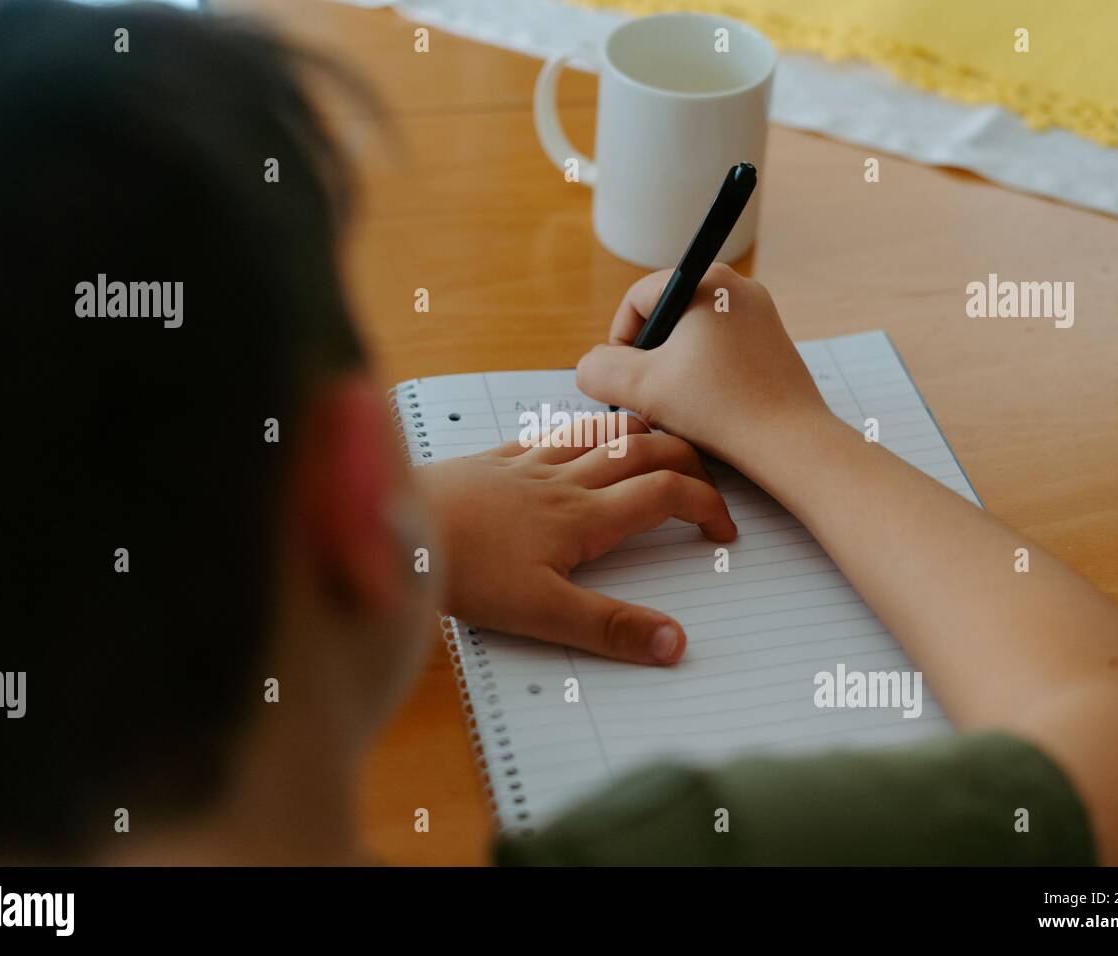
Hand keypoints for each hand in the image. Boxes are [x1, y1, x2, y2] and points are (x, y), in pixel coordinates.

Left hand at [416, 422, 736, 664]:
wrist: (394, 524)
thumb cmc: (463, 568)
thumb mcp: (541, 612)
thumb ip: (610, 627)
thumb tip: (675, 643)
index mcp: (584, 517)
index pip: (665, 496)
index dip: (705, 506)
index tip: (723, 530)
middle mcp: (563, 481)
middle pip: (643, 451)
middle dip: (685, 460)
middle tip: (706, 482)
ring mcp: (528, 465)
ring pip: (599, 433)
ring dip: (638, 435)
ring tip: (657, 446)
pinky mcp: (494, 461)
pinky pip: (549, 435)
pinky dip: (579, 433)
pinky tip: (572, 444)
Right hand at [575, 263, 829, 467]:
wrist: (790, 442)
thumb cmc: (718, 409)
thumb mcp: (642, 388)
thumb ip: (600, 370)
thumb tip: (591, 366)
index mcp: (707, 281)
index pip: (638, 299)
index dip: (620, 342)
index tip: (625, 380)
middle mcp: (738, 286)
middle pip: (666, 316)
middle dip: (649, 358)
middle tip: (650, 398)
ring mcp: (760, 314)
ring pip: (691, 337)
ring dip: (674, 370)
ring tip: (679, 407)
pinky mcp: (772, 343)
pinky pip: (719, 351)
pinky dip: (703, 377)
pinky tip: (707, 410)